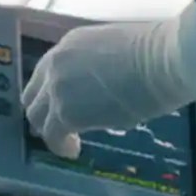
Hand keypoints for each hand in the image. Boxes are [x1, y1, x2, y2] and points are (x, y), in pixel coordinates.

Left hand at [22, 4, 195, 157]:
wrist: (162, 60)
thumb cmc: (156, 53)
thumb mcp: (116, 52)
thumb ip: (98, 71)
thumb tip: (103, 95)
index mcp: (70, 44)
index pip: (46, 73)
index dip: (51, 93)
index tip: (62, 106)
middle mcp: (56, 64)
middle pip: (33, 96)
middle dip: (43, 114)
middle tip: (58, 128)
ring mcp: (58, 88)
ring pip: (37, 117)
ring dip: (51, 132)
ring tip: (69, 143)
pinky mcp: (67, 113)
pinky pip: (52, 136)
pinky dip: (60, 146)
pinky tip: (73, 151)